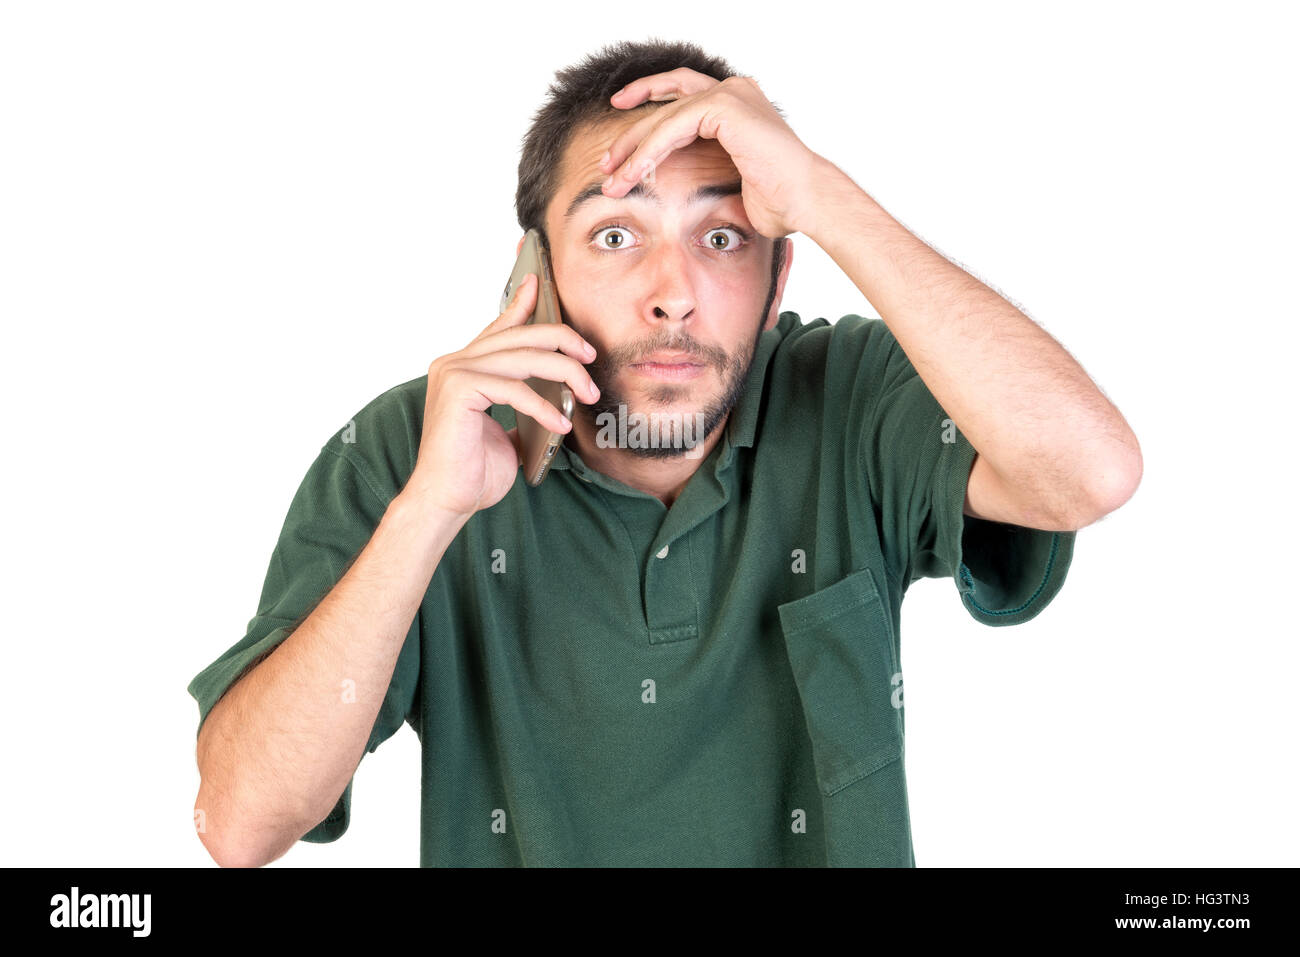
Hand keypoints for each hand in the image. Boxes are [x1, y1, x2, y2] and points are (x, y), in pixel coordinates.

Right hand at [404, 271, 602, 518]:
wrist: (445, 501)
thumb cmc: (474, 472)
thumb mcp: (508, 431)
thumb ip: (521, 407)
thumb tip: (554, 399)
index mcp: (463, 367)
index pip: (499, 327)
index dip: (521, 303)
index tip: (540, 283)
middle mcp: (454, 362)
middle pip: (519, 335)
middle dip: (563, 341)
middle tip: (590, 358)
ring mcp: (453, 373)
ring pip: (522, 357)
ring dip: (564, 373)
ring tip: (588, 394)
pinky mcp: (458, 391)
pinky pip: (513, 388)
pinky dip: (542, 406)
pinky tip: (560, 424)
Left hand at [597, 69, 823, 238]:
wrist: (805, 203)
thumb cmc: (779, 202)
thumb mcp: (731, 181)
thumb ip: (705, 168)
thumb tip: (679, 185)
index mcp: (737, 105)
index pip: (681, 97)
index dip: (648, 114)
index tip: (620, 143)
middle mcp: (734, 91)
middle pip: (668, 100)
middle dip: (631, 131)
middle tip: (605, 159)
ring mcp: (731, 94)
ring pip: (666, 115)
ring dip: (634, 146)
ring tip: (611, 175)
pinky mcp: (726, 106)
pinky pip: (673, 125)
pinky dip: (650, 149)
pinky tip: (634, 172)